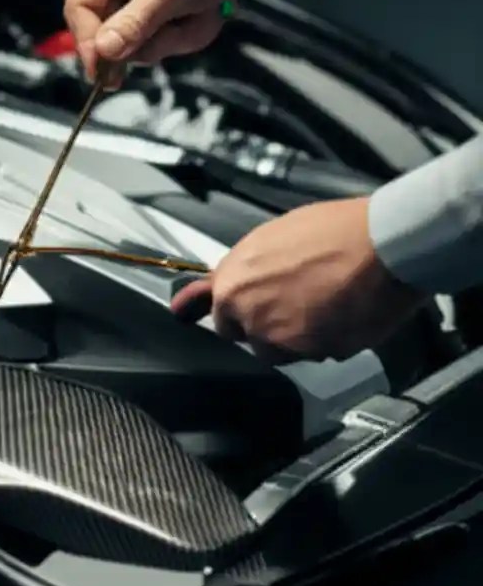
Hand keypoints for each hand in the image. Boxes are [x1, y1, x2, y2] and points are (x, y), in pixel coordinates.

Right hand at [63, 0, 318, 82]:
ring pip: (141, 39)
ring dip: (175, 37)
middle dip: (150, 39)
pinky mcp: (163, 2)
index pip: (80, 9)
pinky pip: (163, 35)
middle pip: (111, 30)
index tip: (104, 76)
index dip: (89, 44)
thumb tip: (102, 54)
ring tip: (201, 14)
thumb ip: (134, 24)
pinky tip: (208, 12)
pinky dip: (187, 32)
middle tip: (177, 31)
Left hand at [171, 197, 428, 362]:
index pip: (220, 319)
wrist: (383, 244)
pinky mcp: (321, 353)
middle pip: (252, 340)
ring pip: (284, 352)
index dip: (240, 312)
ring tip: (325, 305)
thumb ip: (238, 271)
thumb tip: (203, 292)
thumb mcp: (269, 239)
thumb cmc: (330, 231)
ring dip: (298, 338)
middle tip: (297, 302)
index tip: (252, 308)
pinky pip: (320, 354)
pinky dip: (330, 341)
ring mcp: (286, 340)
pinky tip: (345, 314)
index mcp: (232, 287)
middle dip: (269, 328)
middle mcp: (252, 318)